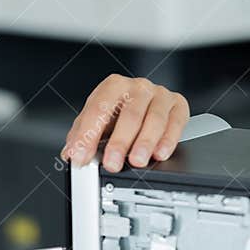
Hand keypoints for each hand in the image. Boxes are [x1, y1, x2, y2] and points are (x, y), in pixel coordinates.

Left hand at [59, 74, 189, 171]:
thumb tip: (71, 154)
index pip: (98, 110)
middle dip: (119, 142)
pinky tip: (159, 153)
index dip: (88, 135)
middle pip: (129, 114)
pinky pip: (175, 122)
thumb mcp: (95, 120)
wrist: (145, 101)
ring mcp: (160, 94)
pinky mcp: (178, 105)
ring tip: (136, 161)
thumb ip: (81, 136)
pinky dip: (168, 140)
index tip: (81, 156)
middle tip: (112, 163)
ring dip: (145, 142)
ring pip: (154, 118)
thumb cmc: (117, 112)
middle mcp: (137, 86)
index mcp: (112, 86)